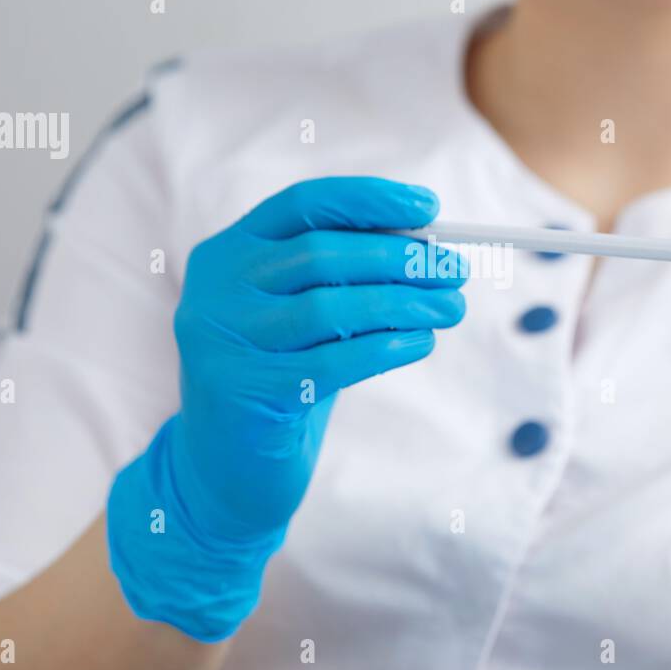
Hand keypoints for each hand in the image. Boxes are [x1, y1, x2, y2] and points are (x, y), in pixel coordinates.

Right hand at [108, 177, 466, 640]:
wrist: (224, 469)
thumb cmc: (280, 378)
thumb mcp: (302, 317)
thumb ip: (344, 277)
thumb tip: (427, 247)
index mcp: (228, 252)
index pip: (303, 204)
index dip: (370, 200)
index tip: (430, 208)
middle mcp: (215, 288)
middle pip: (322, 253)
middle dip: (400, 259)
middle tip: (455, 272)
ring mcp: (222, 340)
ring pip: (330, 308)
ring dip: (403, 304)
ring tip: (450, 309)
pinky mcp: (244, 391)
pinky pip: (332, 361)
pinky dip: (386, 348)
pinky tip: (420, 344)